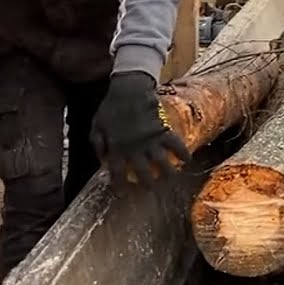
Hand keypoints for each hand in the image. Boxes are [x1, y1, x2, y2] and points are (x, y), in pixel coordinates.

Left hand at [89, 71, 189, 186]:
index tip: (122, 193)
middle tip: (151, 189)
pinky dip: (183, 153)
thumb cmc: (110, 108)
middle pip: (144, 173)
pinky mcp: (163, 131)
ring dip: (168, 174)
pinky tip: (188, 160)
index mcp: (117, 149)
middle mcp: (135, 149)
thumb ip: (98, 145)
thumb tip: (103, 160)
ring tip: (171, 179)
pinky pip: (176, 144)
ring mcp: (151, 141)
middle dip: (148, 184)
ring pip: (163, 163)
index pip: (117, 174)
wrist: (129, 91)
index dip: (119, 186)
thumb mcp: (96, 127)